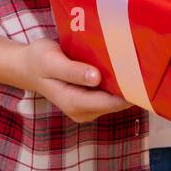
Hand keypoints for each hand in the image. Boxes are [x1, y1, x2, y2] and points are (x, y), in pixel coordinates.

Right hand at [17, 38, 132, 123]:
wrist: (28, 66)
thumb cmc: (39, 60)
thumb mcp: (51, 61)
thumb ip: (73, 71)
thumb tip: (96, 78)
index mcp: (74, 103)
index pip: (111, 101)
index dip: (129, 88)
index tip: (142, 69)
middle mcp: (84, 111)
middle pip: (117, 102)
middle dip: (129, 84)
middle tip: (140, 58)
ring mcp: (88, 108)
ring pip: (116, 98)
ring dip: (125, 82)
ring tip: (133, 59)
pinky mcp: (91, 101)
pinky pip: (111, 94)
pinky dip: (117, 81)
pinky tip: (121, 65)